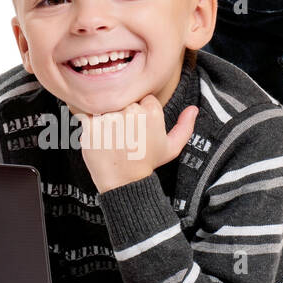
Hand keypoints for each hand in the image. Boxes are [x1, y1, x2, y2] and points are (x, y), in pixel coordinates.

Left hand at [74, 95, 198, 192]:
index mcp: (151, 112)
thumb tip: (194, 109)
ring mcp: (110, 118)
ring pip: (107, 106)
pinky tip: (100, 138)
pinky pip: (88, 115)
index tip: (138, 129)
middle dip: (123, 114)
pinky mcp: (91, 126)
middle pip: (124, 100)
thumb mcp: (171, 148)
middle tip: (125, 135)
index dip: (139, 113)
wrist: (124, 183)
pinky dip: (91, 125)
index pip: (142, 99)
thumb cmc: (147, 164)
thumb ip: (184, 127)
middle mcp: (131, 112)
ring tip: (113, 138)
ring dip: (107, 119)